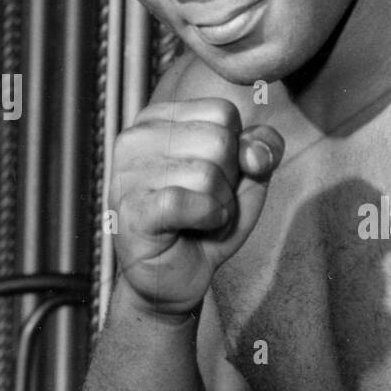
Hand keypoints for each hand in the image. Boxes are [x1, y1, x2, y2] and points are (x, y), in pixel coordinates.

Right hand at [110, 98, 283, 316]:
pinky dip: (206, 220)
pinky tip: (191, 229)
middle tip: (205, 204)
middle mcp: (136, 137)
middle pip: (219, 140)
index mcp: (160, 118)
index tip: (216, 178)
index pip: (224, 112)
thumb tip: (256, 150)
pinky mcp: (130, 209)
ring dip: (219, 207)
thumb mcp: (247, 179)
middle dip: (229, 181)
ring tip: (197, 219)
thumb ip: (263, 150)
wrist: (177, 278)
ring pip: (207, 174)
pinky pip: (188, 202)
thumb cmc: (206, 223)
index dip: (237, 151)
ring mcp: (127, 173)